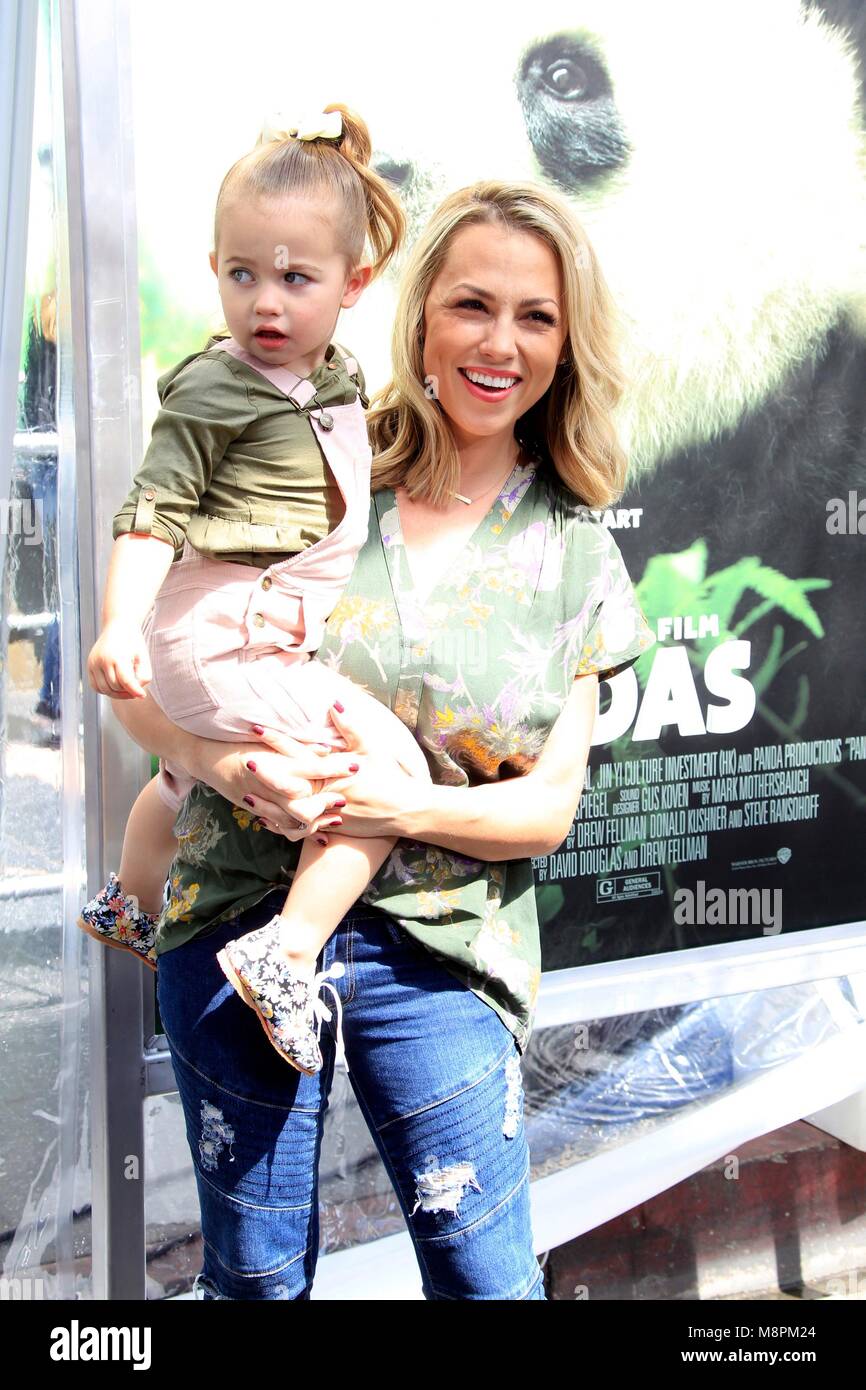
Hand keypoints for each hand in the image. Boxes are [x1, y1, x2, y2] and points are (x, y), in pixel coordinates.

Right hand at [87, 621, 151, 698]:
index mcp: (117, 656)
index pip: (126, 681)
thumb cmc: (133, 643)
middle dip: (126, 690)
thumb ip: (143, 677)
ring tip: (127, 687)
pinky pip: (96, 686)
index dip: (135, 691)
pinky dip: (106, 690)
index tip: (142, 696)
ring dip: (116, 692)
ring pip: (104, 689)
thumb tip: (135, 693)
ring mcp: (93, 663)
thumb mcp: (143, 658)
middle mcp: (102, 660)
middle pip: (115, 687)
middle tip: (135, 687)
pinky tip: (116, 686)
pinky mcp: (89, 666)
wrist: (118, 626)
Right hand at [204, 721, 360, 840]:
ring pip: (292, 820)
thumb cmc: (239, 740)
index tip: (356, 766)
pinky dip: (299, 831)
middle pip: (304, 803)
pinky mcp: (254, 810)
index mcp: (275, 761)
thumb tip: (329, 749)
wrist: (205, 754)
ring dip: (316, 820)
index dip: (336, 768)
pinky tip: (317, 831)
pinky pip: (280, 827)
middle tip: (344, 800)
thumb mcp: (269, 739)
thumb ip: (299, 746)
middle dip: (326, 803)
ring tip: (336, 817)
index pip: (312, 767)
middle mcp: (267, 784)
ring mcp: (259, 800)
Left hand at [256, 702, 427, 843]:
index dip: (275, 740)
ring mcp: (325, 811)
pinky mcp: (329, 826)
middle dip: (263, 773)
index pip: (297, 751)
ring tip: (245, 799)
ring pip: (289, 810)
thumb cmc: (388, 776)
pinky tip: (268, 822)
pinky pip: (300, 827)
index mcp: (330, 768)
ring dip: (267, 805)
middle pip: (286, 782)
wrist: (403, 810)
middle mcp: (324, 790)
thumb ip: (350, 727)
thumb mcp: (371, 748)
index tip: (256, 729)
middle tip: (241, 763)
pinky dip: (282, 825)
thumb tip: (334, 704)